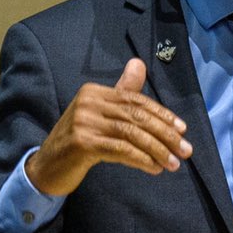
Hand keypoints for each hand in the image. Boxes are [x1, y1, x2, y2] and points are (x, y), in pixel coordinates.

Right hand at [26, 58, 191, 196]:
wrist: (47, 167)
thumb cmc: (78, 142)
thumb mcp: (100, 115)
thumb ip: (121, 92)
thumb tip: (139, 63)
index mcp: (94, 91)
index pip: (136, 100)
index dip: (162, 115)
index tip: (182, 130)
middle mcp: (88, 102)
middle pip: (136, 116)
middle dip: (165, 134)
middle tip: (185, 150)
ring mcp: (84, 122)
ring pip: (131, 133)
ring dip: (157, 150)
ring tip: (173, 164)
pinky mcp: (82, 143)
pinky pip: (120, 150)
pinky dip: (141, 159)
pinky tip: (154, 168)